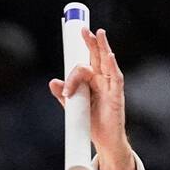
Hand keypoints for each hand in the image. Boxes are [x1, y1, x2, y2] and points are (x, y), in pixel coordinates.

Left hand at [47, 27, 134, 169]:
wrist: (103, 141)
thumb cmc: (91, 122)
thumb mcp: (73, 106)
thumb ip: (64, 93)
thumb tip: (53, 81)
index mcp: (92, 80)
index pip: (86, 61)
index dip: (83, 47)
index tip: (79, 31)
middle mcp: (103, 80)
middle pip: (97, 56)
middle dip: (91, 42)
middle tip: (84, 29)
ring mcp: (111, 86)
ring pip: (107, 63)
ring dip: (102, 48)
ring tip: (98, 34)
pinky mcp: (117, 96)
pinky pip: (116, 78)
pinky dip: (113, 67)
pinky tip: (110, 56)